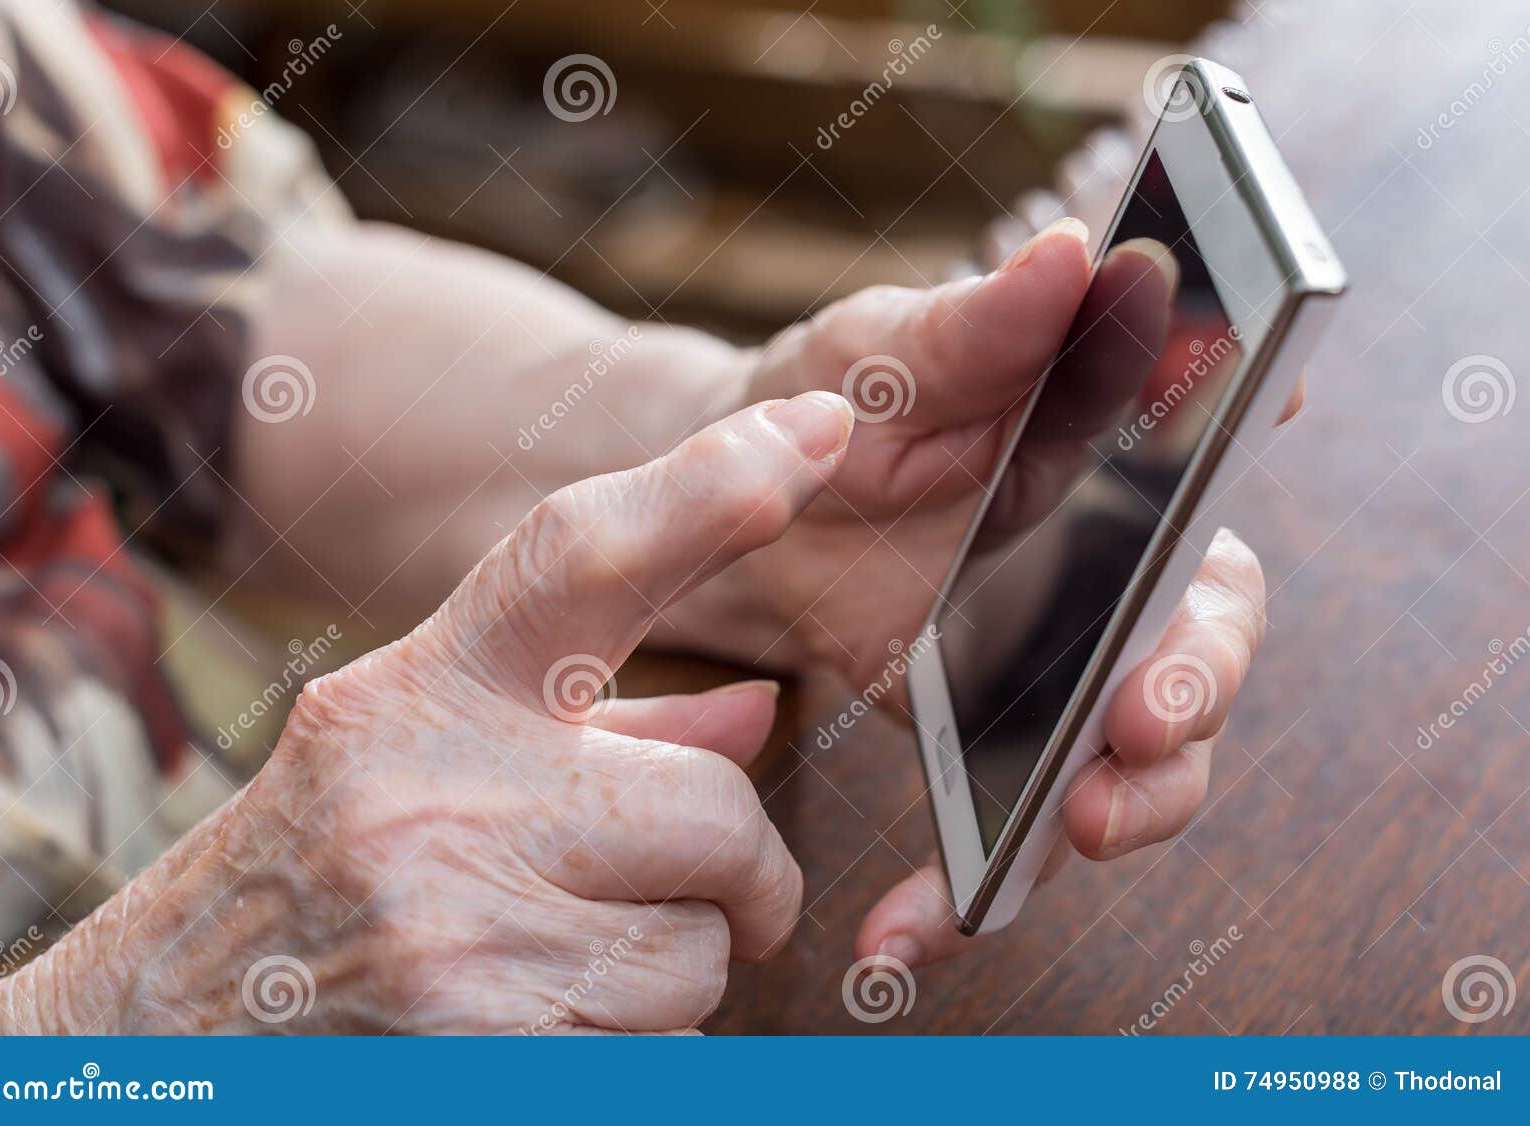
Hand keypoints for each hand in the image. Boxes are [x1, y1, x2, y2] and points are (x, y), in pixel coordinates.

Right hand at [0, 392, 854, 1033]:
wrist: (157, 1034)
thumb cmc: (315, 878)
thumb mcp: (425, 761)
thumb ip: (606, 731)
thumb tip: (760, 709)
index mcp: (422, 694)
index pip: (578, 558)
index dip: (711, 489)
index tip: (819, 428)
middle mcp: (437, 796)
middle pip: (717, 807)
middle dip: (742, 873)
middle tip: (710, 896)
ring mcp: (455, 935)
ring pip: (703, 953)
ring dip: (674, 973)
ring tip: (565, 971)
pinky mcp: (481, 1054)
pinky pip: (665, 1050)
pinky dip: (636, 1050)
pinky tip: (541, 1032)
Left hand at [663, 218, 1301, 968]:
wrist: (732, 505)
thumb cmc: (821, 398)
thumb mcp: (883, 349)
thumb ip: (972, 322)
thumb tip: (1071, 254)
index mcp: (1102, 469)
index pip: (1204, 504)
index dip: (1231, 511)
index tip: (1222, 549)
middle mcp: (1101, 575)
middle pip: (1199, 649)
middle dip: (1191, 695)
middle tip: (1144, 726)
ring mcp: (1049, 666)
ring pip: (1135, 760)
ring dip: (1126, 808)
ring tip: (1066, 835)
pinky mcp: (983, 738)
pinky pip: (1008, 831)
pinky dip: (966, 893)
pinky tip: (903, 933)